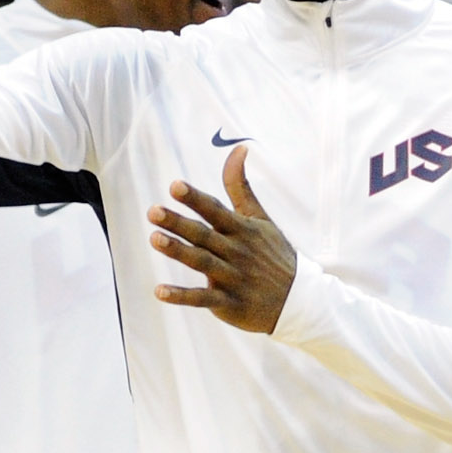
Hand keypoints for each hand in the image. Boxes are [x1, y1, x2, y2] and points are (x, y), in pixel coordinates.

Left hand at [149, 146, 296, 333]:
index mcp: (242, 230)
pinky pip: (203, 299)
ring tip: (154, 238)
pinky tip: (159, 291)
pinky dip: (182, 296)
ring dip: (178, 251)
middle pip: (204, 235)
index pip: (216, 211)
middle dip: (179, 223)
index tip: (175, 186)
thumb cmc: (273, 255)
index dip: (195, 199)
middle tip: (152, 211)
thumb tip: (238, 148)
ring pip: (202, 263)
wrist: (299, 301)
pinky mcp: (229, 303)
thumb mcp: (260, 218)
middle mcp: (237, 252)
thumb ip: (241, 186)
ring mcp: (233, 278)